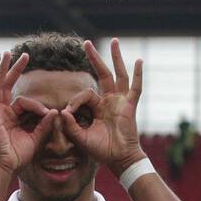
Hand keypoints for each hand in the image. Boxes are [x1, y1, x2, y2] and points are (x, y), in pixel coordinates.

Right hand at [0, 51, 58, 175]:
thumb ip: (44, 124)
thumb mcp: (35, 138)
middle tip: (25, 55)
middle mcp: (2, 111)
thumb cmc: (18, 156)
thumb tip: (54, 111)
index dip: (37, 106)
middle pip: (8, 85)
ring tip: (7, 54)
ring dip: (3, 70)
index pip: (25, 102)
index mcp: (12, 116)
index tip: (47, 113)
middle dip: (16, 69)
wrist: (6, 167)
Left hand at [59, 38, 144, 176]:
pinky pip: (135, 88)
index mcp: (97, 107)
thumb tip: (62, 111)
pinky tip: (139, 60)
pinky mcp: (130, 106)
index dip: (75, 101)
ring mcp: (120, 101)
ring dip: (116, 58)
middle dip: (94, 58)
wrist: (118, 159)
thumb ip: (70, 125)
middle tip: (85, 42)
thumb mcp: (81, 138)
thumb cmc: (101, 151)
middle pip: (102, 73)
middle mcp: (109, 100)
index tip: (68, 113)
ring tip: (114, 41)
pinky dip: (138, 74)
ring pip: (119, 74)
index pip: (85, 94)